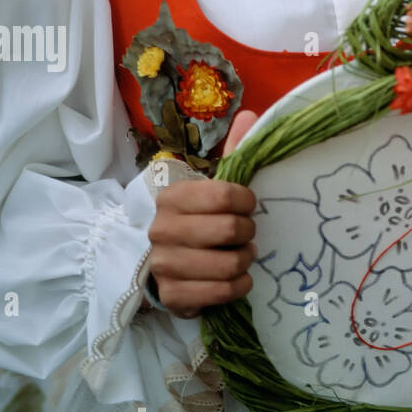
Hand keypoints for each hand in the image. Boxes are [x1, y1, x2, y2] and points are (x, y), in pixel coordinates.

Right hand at [146, 109, 257, 317]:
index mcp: (173, 197)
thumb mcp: (212, 185)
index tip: (247, 205)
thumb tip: (250, 114)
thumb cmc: (197, 218)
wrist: (163, 262)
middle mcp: (162, 230)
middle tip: (246, 233)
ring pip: (228, 264)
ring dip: (244, 260)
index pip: (227, 194)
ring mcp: (163, 266)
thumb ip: (233, 152)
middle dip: (248, 232)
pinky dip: (237, 286)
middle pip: (230, 230)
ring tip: (241, 255)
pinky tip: (236, 278)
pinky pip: (220, 294)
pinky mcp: (171, 297)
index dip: (247, 202)